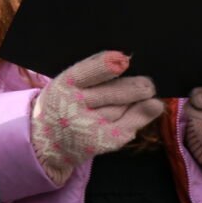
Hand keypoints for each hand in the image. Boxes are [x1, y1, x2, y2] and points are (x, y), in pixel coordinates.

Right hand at [30, 50, 164, 184]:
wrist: (49, 141)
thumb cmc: (63, 103)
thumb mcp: (68, 84)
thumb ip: (93, 72)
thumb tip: (124, 62)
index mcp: (62, 86)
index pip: (84, 74)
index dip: (104, 67)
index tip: (122, 60)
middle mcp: (73, 107)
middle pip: (109, 94)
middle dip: (133, 88)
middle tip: (148, 83)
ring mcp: (88, 127)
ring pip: (121, 109)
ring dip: (137, 100)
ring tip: (147, 91)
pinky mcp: (102, 142)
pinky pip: (128, 126)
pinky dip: (142, 115)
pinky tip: (152, 106)